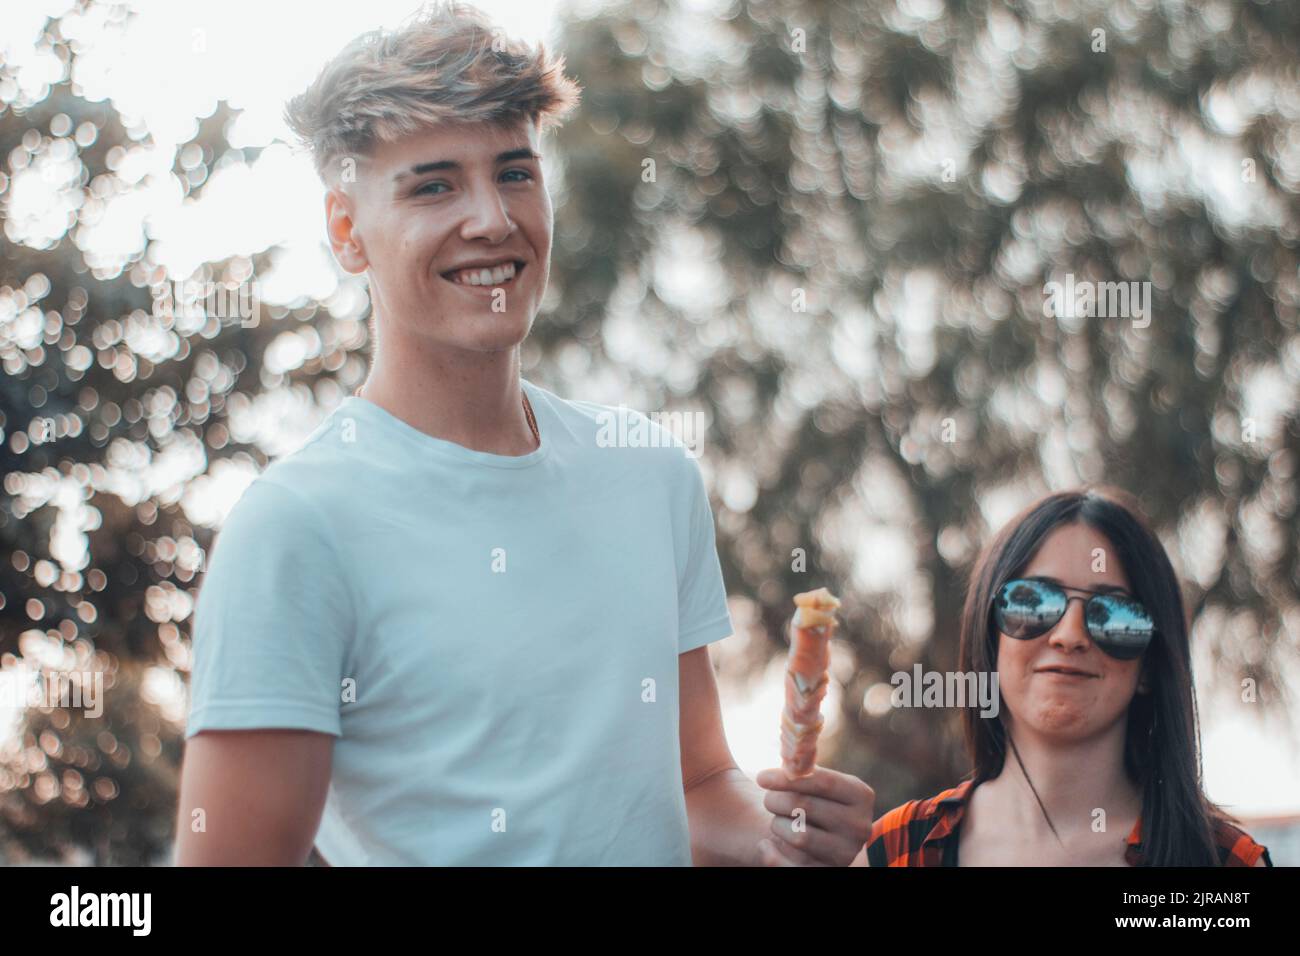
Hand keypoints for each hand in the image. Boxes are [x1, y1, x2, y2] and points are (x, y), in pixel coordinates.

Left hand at [755, 765, 873, 865]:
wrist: (827, 841)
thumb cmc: (816, 801)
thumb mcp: (819, 783)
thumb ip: (804, 765)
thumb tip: (787, 738)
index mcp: (861, 795)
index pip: (822, 781)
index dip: (787, 777)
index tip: (761, 777)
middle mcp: (860, 826)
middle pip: (806, 807)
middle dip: (776, 800)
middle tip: (767, 799)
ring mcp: (846, 853)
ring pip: (798, 836)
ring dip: (777, 825)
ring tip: (777, 821)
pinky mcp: (829, 873)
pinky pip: (791, 866)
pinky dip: (772, 854)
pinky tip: (766, 844)